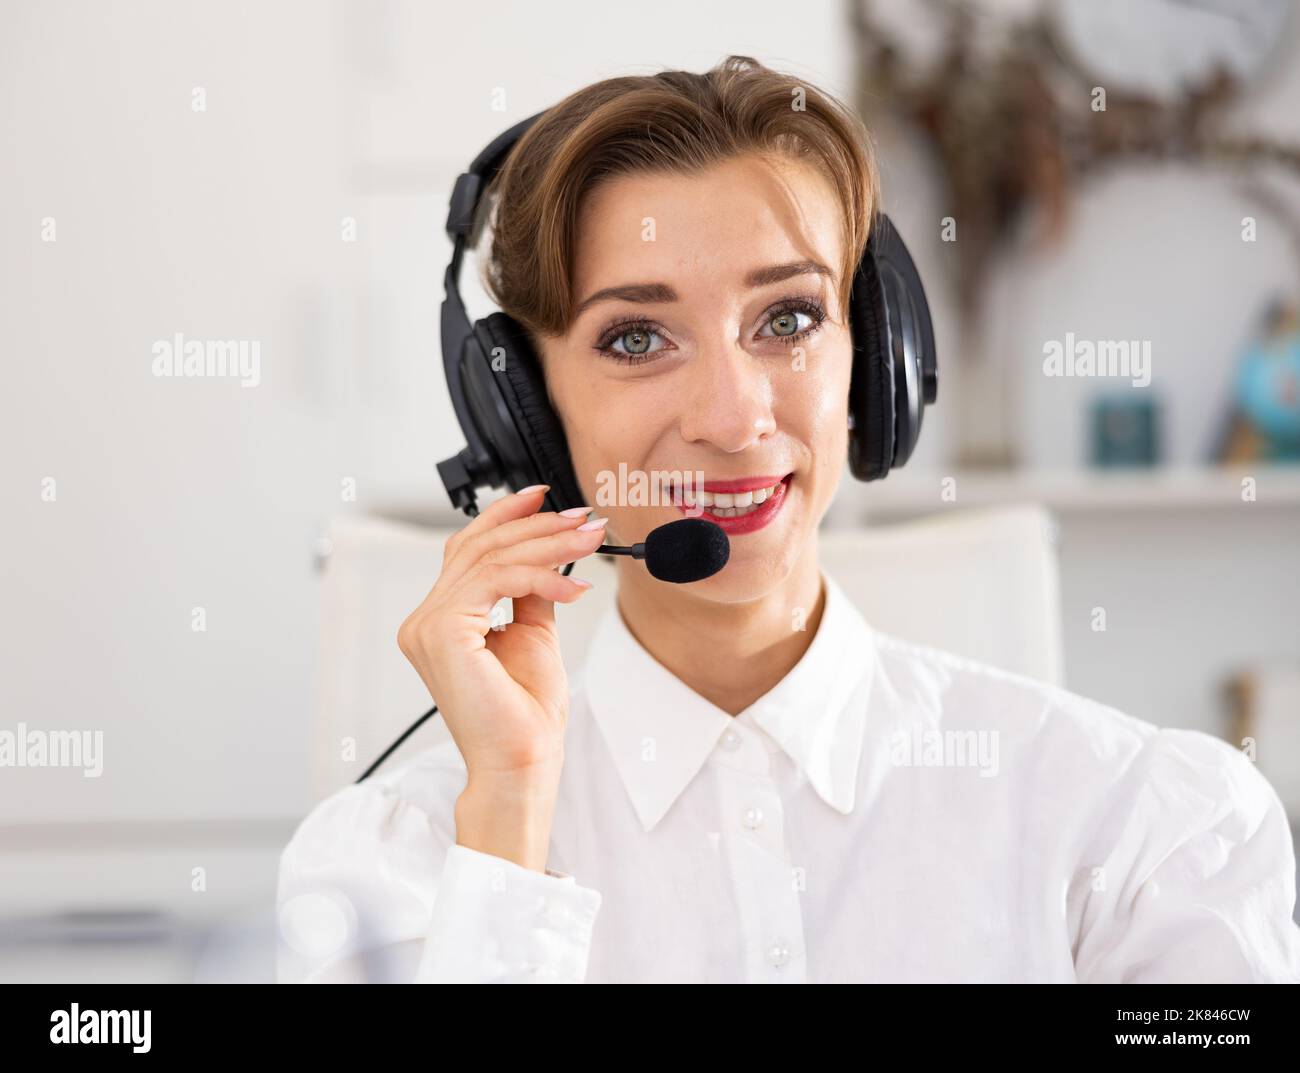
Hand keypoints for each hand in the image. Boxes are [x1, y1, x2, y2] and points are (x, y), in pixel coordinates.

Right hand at [396, 487, 606, 788]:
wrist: (521, 763)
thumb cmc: (525, 715)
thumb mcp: (533, 635)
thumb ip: (530, 592)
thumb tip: (548, 555)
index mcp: (440, 620)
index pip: (467, 548)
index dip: (506, 515)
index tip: (548, 498)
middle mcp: (425, 619)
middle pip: (479, 545)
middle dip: (538, 526)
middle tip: (585, 520)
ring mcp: (427, 625)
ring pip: (490, 557)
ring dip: (548, 544)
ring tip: (589, 541)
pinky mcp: (442, 632)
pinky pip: (496, 580)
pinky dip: (540, 575)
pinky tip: (572, 586)